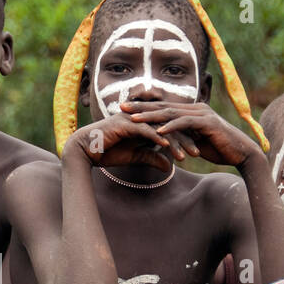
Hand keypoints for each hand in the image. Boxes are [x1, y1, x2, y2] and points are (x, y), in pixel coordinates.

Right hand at [65, 113, 190, 170]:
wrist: (85, 150)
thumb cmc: (107, 152)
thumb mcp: (135, 157)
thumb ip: (152, 157)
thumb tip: (168, 167)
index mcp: (144, 121)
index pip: (168, 128)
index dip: (182, 139)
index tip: (195, 152)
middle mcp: (140, 116)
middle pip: (168, 126)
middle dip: (184, 140)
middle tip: (197, 153)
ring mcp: (132, 118)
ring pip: (160, 128)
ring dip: (175, 141)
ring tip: (186, 155)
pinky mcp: (125, 124)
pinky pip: (145, 130)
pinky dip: (158, 138)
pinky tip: (169, 148)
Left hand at [121, 101, 262, 168]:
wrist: (241, 153)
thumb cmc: (219, 149)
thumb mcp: (194, 142)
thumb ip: (180, 138)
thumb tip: (164, 141)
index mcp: (191, 111)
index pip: (163, 107)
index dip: (143, 108)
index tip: (124, 109)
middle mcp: (196, 108)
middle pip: (163, 105)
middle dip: (141, 107)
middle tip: (121, 107)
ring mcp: (202, 114)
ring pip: (172, 113)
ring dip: (151, 116)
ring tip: (133, 119)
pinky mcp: (208, 123)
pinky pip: (186, 123)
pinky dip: (172, 127)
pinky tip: (159, 131)